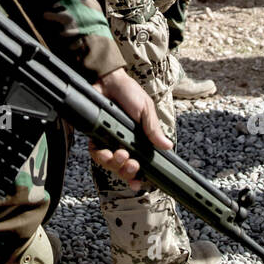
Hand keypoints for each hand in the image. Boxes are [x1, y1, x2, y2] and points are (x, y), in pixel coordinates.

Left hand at [89, 68, 172, 188]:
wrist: (109, 80)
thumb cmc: (129, 93)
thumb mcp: (146, 110)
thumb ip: (153, 129)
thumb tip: (167, 146)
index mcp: (139, 140)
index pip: (140, 163)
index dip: (138, 176)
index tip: (138, 183)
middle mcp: (124, 143)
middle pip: (124, 169)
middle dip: (127, 171)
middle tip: (131, 163)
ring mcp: (109, 141)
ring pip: (110, 164)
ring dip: (115, 164)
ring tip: (119, 154)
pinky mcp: (95, 136)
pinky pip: (95, 154)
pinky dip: (100, 156)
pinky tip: (105, 151)